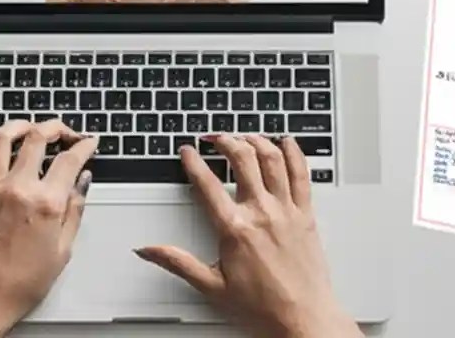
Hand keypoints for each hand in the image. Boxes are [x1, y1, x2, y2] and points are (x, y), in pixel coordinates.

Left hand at [0, 120, 97, 337]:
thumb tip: (83, 181)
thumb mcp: (63, 249)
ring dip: (18, 126)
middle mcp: (18, 189)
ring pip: (1, 138)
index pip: (70, 159)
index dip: (84, 144)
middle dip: (55, 127)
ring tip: (28, 127)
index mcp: (46, 203)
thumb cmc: (22, 281)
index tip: (88, 142)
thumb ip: (75, 209)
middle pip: (37, 137)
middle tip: (62, 131)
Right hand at [136, 136, 360, 337]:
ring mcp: (286, 211)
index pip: (207, 184)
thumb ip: (177, 262)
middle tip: (215, 138)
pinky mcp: (306, 215)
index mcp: (235, 229)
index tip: (187, 151)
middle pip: (242, 159)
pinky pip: (302, 174)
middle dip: (225, 140)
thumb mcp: (211, 286)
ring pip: (272, 159)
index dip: (193, 162)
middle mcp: (261, 214)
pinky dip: (293, 153)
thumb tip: (148, 251)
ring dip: (256, 140)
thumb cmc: (262, 308)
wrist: (303, 320)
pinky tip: (286, 142)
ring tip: (244, 135)